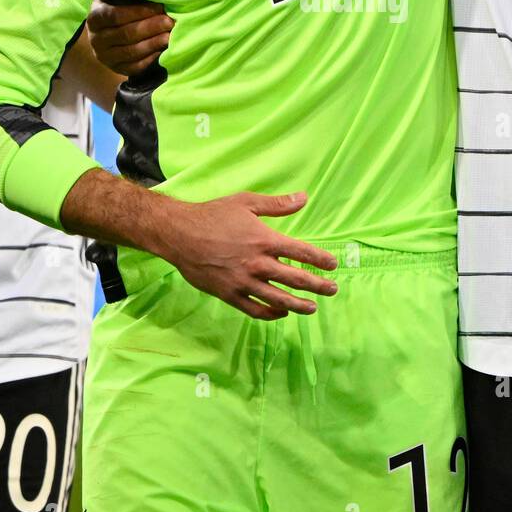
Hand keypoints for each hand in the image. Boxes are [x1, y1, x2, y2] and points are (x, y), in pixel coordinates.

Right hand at [87, 0, 173, 75]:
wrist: (102, 32)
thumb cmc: (113, 9)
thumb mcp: (113, 0)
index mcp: (94, 19)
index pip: (116, 15)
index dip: (139, 11)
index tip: (159, 7)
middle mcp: (96, 40)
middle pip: (126, 34)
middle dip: (151, 27)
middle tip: (169, 22)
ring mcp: (105, 57)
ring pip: (131, 52)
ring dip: (153, 43)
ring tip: (169, 36)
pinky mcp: (115, 69)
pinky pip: (134, 67)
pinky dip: (149, 59)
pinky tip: (162, 50)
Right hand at [154, 189, 338, 319]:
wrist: (179, 234)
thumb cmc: (213, 215)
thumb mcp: (246, 202)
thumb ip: (277, 204)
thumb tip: (303, 198)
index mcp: (264, 239)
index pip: (301, 252)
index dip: (319, 260)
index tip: (332, 265)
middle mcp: (257, 263)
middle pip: (295, 279)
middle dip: (317, 286)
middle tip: (332, 289)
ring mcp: (243, 282)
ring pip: (278, 299)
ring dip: (298, 305)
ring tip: (312, 308)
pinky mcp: (229, 294)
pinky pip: (254, 309)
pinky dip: (270, 314)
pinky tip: (281, 312)